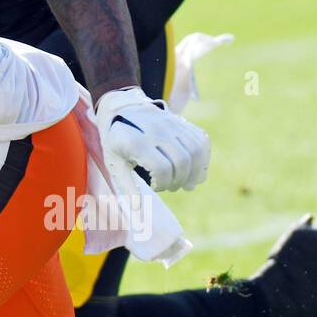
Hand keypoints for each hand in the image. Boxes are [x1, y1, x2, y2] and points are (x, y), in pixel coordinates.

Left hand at [94, 86, 209, 191]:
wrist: (121, 106)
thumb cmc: (116, 139)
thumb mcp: (113, 161)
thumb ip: (127, 185)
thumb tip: (138, 210)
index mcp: (135, 140)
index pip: (162, 168)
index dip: (163, 184)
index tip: (155, 186)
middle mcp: (156, 130)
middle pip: (182, 160)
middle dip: (179, 180)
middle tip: (171, 186)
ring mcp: (171, 123)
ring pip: (196, 150)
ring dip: (195, 171)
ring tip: (186, 182)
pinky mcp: (181, 121)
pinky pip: (201, 140)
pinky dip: (203, 158)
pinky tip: (195, 169)